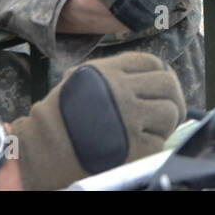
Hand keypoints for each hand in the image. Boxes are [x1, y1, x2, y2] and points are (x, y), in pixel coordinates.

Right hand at [9, 52, 183, 189]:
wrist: (42, 151)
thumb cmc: (58, 117)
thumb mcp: (80, 79)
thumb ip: (113, 75)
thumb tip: (150, 75)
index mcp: (109, 71)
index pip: (152, 63)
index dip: (161, 74)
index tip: (160, 88)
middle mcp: (122, 91)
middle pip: (168, 85)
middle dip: (172, 98)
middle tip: (169, 111)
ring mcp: (131, 119)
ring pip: (170, 112)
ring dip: (166, 122)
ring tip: (153, 130)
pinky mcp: (136, 147)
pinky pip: (161, 141)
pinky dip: (155, 144)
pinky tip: (141, 145)